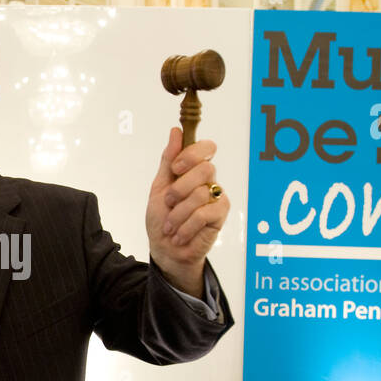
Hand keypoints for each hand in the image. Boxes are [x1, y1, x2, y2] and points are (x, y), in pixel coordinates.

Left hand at [146, 128, 229, 295]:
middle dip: (180, 188)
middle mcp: (208, 181)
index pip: (206, 148)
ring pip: (201, 194)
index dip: (192, 154)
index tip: (175, 168)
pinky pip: (204, 213)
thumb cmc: (162, 218)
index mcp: (193, 170)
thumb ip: (168, 159)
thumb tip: (176, 131)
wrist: (165, 249)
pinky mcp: (221, 215)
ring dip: (178, 214)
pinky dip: (186, 227)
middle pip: (205, 169)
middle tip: (169, 203)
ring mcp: (217, 197)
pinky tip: (180, 235)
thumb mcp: (159, 187)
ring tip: (170, 226)